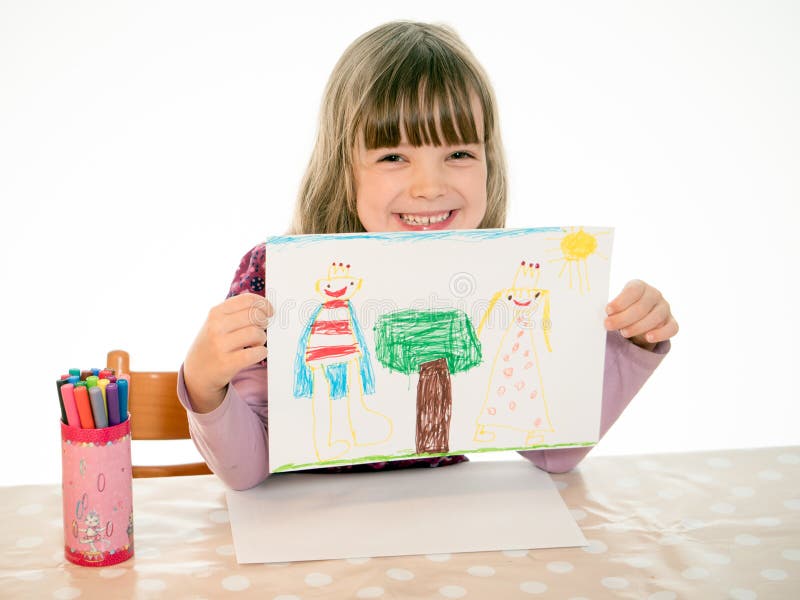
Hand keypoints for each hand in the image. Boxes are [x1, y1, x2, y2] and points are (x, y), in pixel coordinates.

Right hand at [184, 293, 271, 412]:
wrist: (196, 371)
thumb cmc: (212, 343)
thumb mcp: (216, 322)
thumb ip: (237, 312)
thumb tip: (265, 307)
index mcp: (216, 312)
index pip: (248, 300)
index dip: (264, 304)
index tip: (269, 311)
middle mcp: (216, 326)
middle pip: (254, 315)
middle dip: (264, 322)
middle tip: (262, 329)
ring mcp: (220, 345)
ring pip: (256, 333)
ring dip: (262, 338)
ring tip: (256, 343)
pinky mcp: (227, 363)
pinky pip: (255, 353)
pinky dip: (261, 353)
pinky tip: (257, 353)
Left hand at [604, 280, 677, 350]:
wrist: (636, 321)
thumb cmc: (622, 311)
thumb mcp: (616, 307)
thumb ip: (612, 310)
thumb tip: (604, 317)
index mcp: (639, 286)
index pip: (633, 290)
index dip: (620, 301)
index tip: (608, 310)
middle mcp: (654, 295)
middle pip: (642, 306)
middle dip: (624, 317)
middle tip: (609, 325)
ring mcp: (665, 308)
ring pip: (655, 317)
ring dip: (638, 326)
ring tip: (623, 333)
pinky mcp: (671, 322)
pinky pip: (671, 328)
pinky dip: (660, 334)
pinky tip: (648, 338)